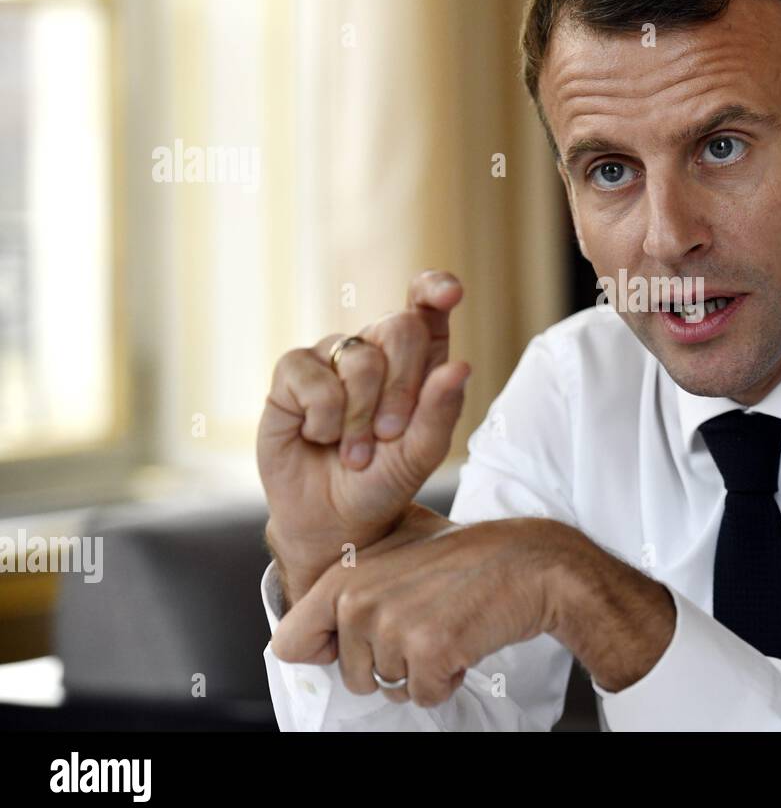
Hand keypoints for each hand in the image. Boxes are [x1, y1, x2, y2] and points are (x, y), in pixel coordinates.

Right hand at [257, 270, 470, 603]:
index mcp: (419, 359)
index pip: (427, 304)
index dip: (436, 289)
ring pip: (359, 359)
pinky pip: (311, 375)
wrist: (334, 518)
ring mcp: (333, 356)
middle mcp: (376, 348)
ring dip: (360, 418)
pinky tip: (317, 436)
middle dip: (402, 390)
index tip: (451, 294)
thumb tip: (460, 367)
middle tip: (390, 435)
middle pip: (400, 329)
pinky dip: (322, 417)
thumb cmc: (385, 480)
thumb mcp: (422, 453)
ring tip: (356, 452)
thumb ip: (441, 411)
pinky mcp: (292, 372)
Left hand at [271, 516, 573, 707]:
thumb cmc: (467, 555)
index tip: (353, 647)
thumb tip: (306, 634)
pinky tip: (463, 641)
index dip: (324, 654)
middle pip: (352, 676)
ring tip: (447, 626)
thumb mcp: (397, 546)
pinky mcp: (428, 650)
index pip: (290, 643)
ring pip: (391, 687)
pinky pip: (425, 695)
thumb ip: (350, 582)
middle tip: (425, 623)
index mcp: (343, 576)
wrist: (529, 562)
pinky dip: (447, 680)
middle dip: (390, 663)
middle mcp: (358, 600)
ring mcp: (392, 625)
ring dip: (422, 670)